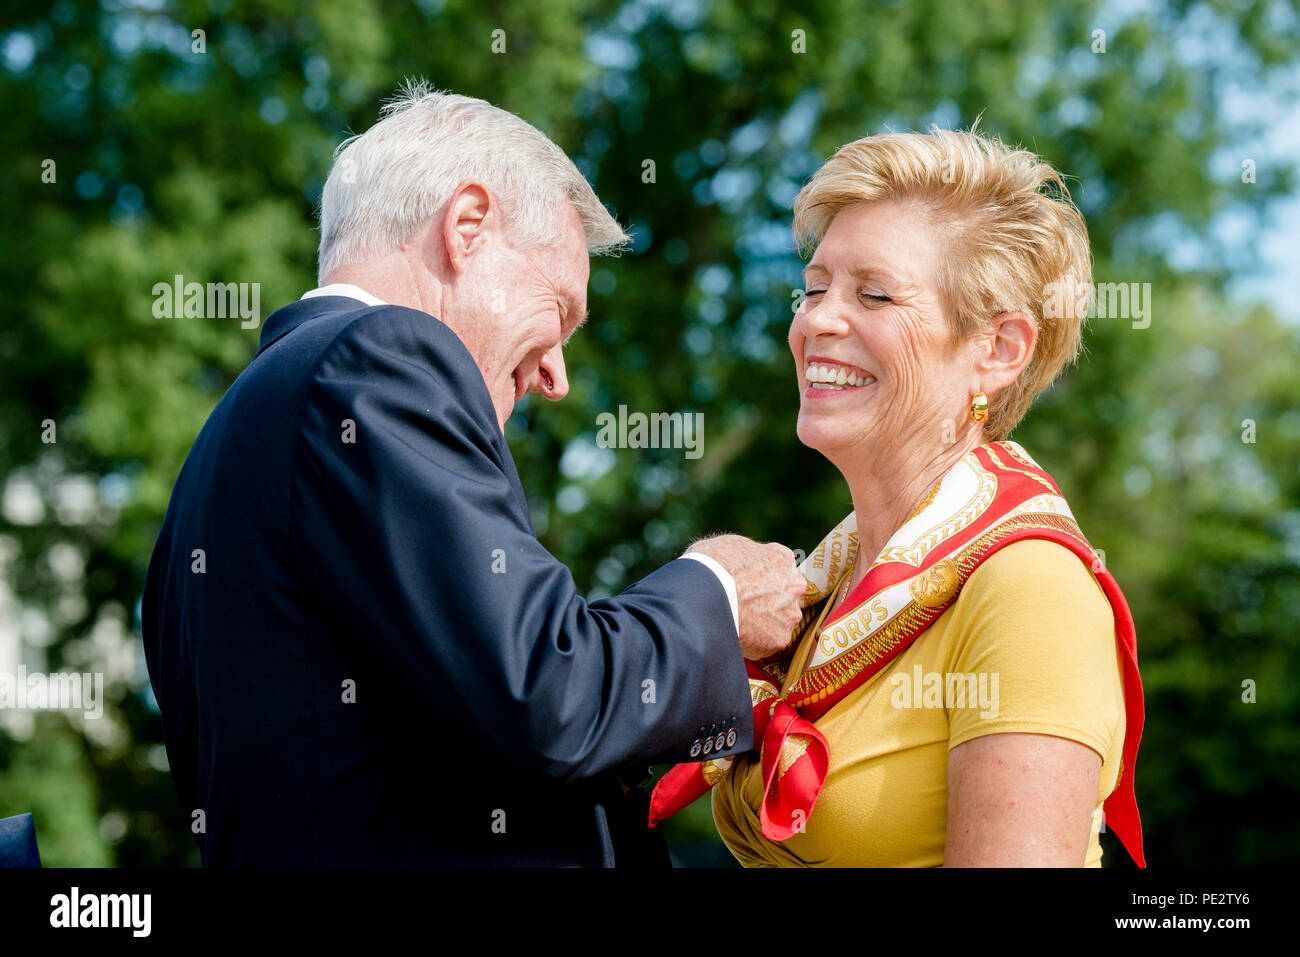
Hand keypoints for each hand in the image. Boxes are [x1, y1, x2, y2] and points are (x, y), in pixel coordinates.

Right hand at [685, 535, 805, 659]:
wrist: (704, 595)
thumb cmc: (713, 565)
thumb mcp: (731, 545)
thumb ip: (750, 556)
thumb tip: (746, 563)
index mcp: (783, 559)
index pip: (781, 570)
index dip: (764, 580)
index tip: (750, 587)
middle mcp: (794, 586)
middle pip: (785, 597)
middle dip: (768, 602)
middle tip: (744, 607)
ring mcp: (789, 615)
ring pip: (779, 622)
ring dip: (764, 624)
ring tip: (738, 623)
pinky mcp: (779, 639)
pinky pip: (768, 643)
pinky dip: (755, 643)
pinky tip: (737, 635)